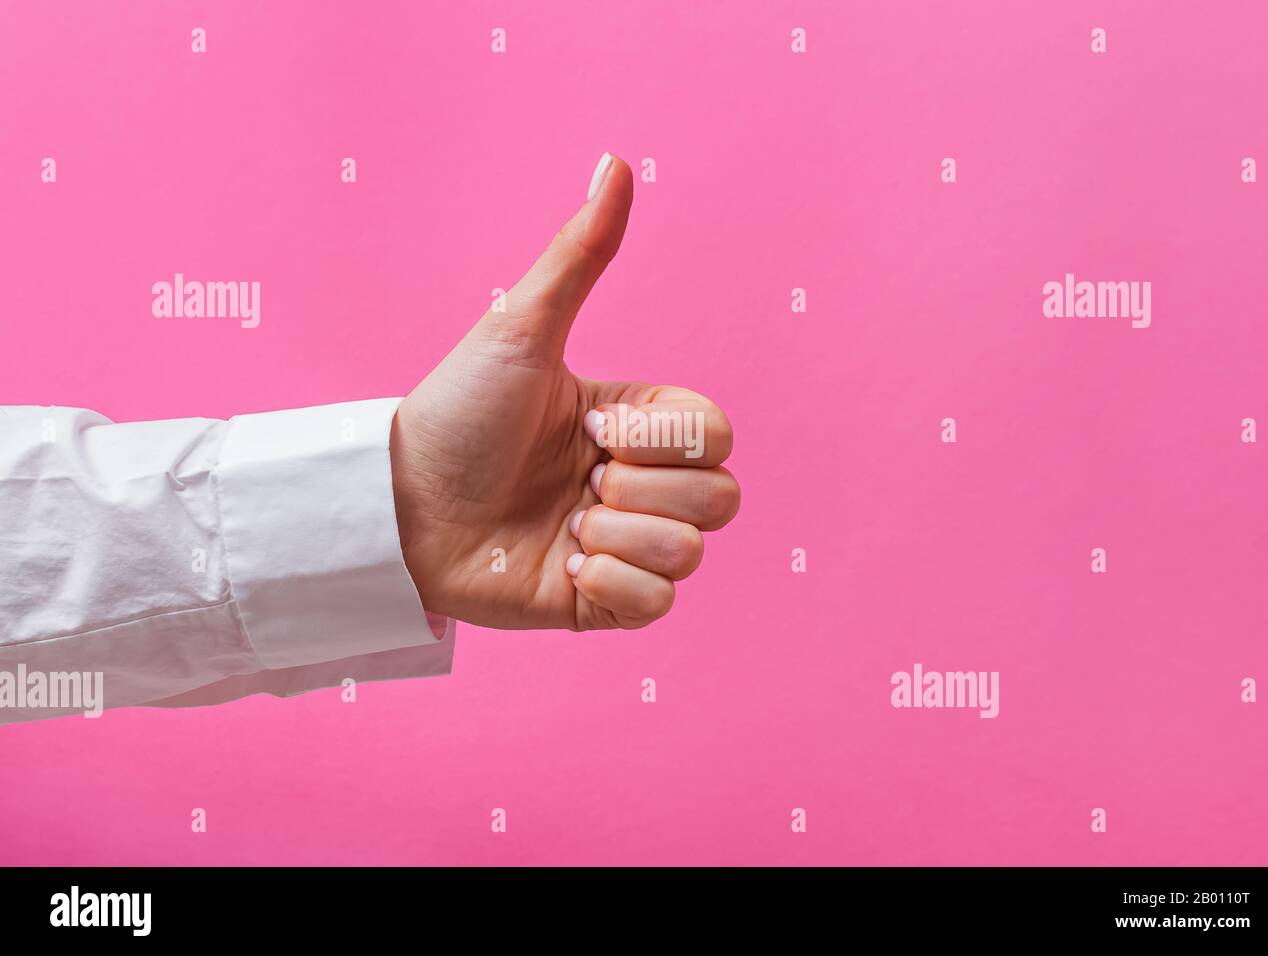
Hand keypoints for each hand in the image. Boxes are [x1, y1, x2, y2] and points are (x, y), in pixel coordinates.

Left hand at [390, 153, 739, 630]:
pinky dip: (612, 587)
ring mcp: (621, 546)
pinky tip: (562, 569)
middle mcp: (636, 485)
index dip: (667, 438)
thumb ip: (580, 255)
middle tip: (579, 482)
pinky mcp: (599, 603)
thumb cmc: (455, 411)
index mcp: (634, 424)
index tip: (597, 427)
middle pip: (722, 498)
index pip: (719, 435)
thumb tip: (616, 161)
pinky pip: (658, 607)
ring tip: (562, 528)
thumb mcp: (523, 330)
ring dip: (620, 538)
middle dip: (646, 491)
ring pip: (692, 554)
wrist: (398, 505)